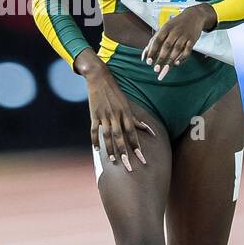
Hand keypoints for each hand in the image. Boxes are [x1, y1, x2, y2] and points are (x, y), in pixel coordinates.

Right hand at [79, 57, 156, 171]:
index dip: (137, 146)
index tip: (141, 159)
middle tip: (128, 166)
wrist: (99, 78)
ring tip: (114, 161)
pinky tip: (97, 150)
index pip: (132, 133)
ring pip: (107, 135)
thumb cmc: (115, 93)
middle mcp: (116, 115)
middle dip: (124, 152)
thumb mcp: (127, 105)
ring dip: (110, 149)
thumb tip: (149, 130)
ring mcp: (104, 115)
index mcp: (125, 113)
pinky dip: (95, 140)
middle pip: (120, 137)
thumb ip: (136, 120)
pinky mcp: (94, 114)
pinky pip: (94, 130)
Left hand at [142, 3, 216, 79]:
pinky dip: (182, 58)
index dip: (152, 51)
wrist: (194, 16)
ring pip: (177, 49)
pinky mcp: (192, 39)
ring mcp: (184, 35)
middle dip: (161, 58)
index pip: (157, 41)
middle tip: (156, 69)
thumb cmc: (175, 25)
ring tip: (165, 69)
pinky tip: (176, 63)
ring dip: (171, 60)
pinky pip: (187, 50)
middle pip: (166, 46)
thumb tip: (144, 56)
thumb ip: (154, 41)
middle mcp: (175, 31)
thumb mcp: (164, 29)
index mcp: (165, 28)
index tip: (148, 61)